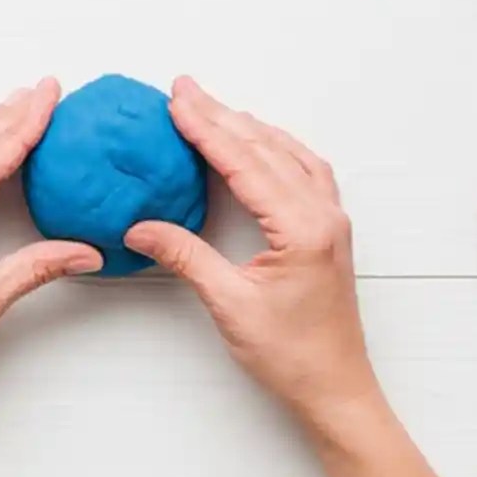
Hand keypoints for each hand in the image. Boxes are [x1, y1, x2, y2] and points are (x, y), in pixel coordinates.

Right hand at [125, 77, 376, 425]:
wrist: (335, 388)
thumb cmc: (292, 355)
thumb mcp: (229, 304)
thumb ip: (185, 257)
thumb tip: (141, 227)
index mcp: (302, 228)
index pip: (245, 163)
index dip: (206, 129)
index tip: (176, 102)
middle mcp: (323, 215)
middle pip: (267, 148)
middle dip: (222, 116)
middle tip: (184, 88)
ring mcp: (331, 221)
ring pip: (289, 154)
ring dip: (249, 127)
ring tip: (213, 108)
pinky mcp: (328, 231)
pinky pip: (305, 171)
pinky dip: (276, 148)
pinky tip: (259, 144)